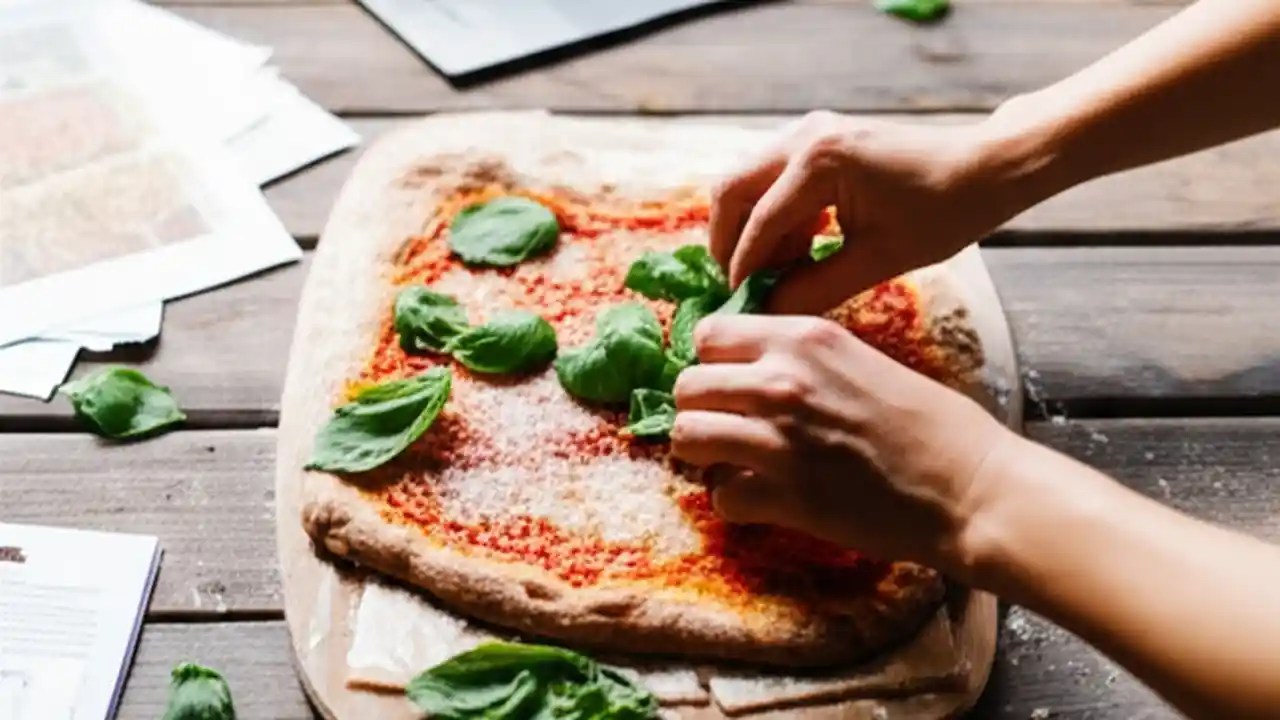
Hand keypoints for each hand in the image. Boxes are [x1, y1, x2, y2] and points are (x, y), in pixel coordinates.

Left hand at [670, 313, 1015, 573]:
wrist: (971, 486)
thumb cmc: (932, 424)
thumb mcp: (860, 360)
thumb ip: (802, 359)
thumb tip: (751, 370)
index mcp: (804, 338)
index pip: (709, 334)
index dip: (713, 362)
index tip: (730, 384)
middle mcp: (782, 380)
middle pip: (687, 386)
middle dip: (700, 410)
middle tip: (726, 429)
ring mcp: (779, 438)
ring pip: (687, 437)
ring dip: (703, 456)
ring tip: (732, 464)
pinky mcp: (784, 495)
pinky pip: (719, 496)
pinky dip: (734, 502)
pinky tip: (762, 500)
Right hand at [709, 110, 1027, 314]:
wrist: (983, 168)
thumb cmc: (942, 213)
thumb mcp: (879, 260)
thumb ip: (815, 288)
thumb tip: (767, 312)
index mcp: (819, 163)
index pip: (759, 222)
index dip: (744, 269)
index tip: (738, 304)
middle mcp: (804, 137)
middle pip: (731, 190)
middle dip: (728, 241)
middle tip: (740, 285)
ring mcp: (808, 132)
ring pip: (746, 181)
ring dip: (750, 227)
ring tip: (776, 270)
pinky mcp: (817, 139)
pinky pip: (771, 178)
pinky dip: (772, 214)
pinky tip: (799, 247)